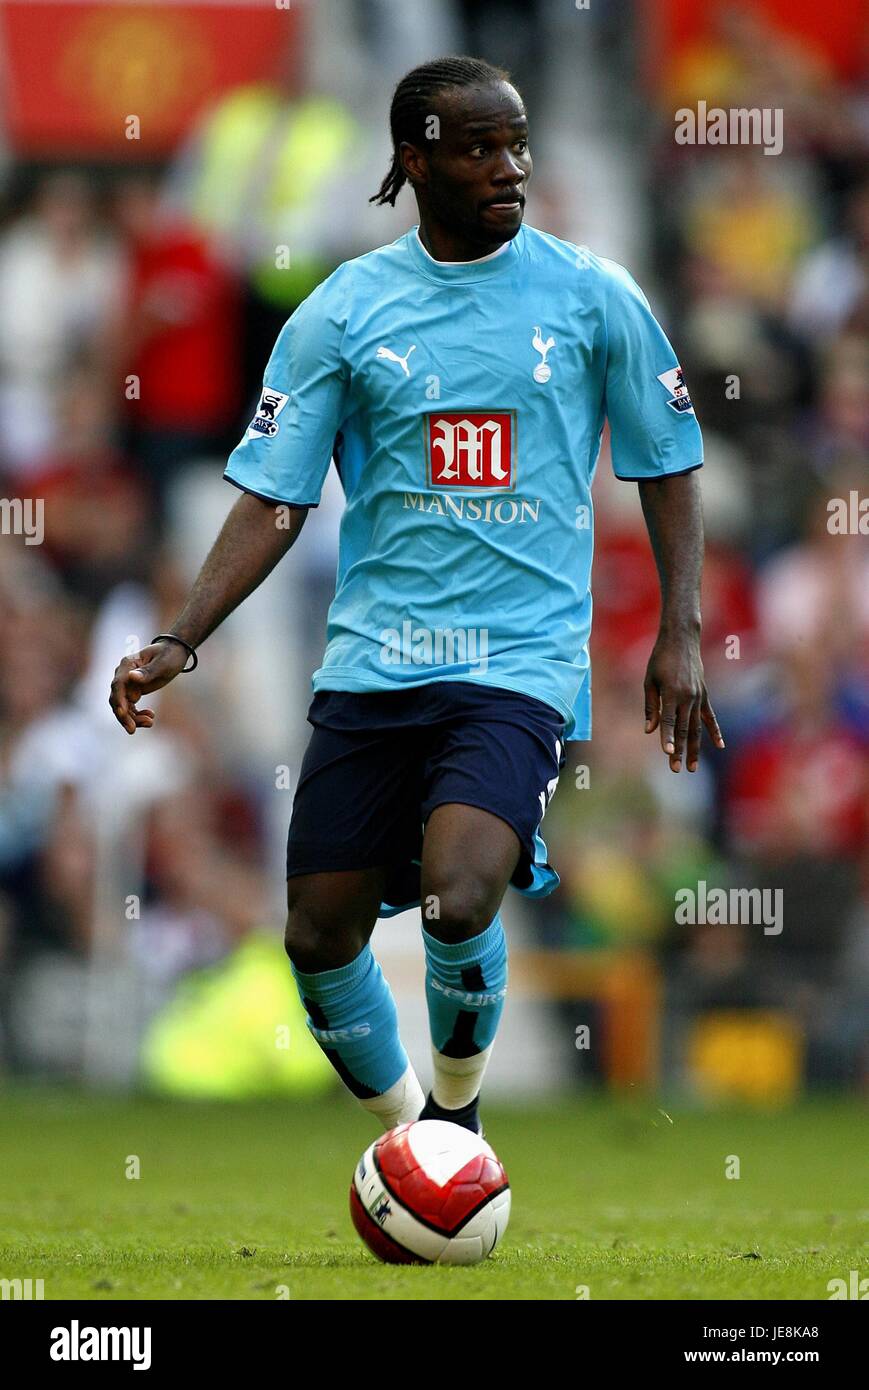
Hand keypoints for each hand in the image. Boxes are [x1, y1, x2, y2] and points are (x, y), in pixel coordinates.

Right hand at [109, 641, 189, 734]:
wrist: (174, 653)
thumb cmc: (169, 655)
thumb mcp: (162, 663)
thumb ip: (148, 671)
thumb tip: (132, 677)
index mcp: (127, 664)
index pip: (118, 685)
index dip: (119, 700)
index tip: (123, 714)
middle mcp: (123, 675)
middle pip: (117, 699)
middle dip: (123, 716)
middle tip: (132, 730)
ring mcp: (127, 684)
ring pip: (124, 707)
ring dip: (133, 718)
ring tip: (150, 722)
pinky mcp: (133, 692)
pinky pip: (131, 708)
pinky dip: (138, 716)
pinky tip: (151, 717)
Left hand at [643, 631, 723, 771]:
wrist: (682, 639)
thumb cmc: (660, 659)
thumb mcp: (649, 680)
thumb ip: (651, 706)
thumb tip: (649, 730)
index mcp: (671, 693)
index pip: (668, 721)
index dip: (667, 738)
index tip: (667, 753)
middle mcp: (687, 697)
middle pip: (682, 729)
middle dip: (679, 750)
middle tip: (676, 769)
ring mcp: (698, 697)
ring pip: (696, 727)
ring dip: (694, 748)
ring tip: (692, 766)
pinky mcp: (704, 695)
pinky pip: (710, 717)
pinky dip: (714, 731)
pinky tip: (719, 746)